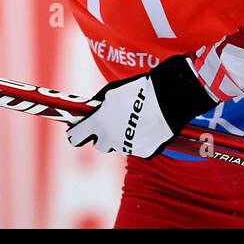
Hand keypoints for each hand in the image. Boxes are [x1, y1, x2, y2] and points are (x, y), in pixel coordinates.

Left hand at [66, 54, 217, 158]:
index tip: (76, 130)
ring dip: (121, 137)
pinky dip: (138, 140)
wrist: (167, 99)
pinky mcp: (143, 153)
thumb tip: (91, 109)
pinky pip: (136, 148)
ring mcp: (127, 148)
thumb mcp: (111, 91)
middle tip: (111, 122)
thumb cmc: (137, 90)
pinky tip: (146, 126)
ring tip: (134, 120)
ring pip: (118, 146)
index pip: (76, 136)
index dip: (75, 133)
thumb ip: (98, 105)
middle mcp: (110, 139)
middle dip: (102, 135)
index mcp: (98, 123)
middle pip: (99, 144)